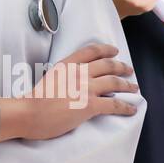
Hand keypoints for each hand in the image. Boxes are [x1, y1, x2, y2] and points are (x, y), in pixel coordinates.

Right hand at [0, 43, 139, 140]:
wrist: (29, 113)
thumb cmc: (35, 99)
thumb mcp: (49, 76)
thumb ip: (64, 73)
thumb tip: (76, 79)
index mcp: (67, 64)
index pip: (91, 51)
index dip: (106, 49)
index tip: (114, 51)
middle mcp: (79, 73)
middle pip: (107, 65)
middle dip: (121, 67)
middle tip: (129, 70)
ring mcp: (85, 88)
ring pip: (114, 82)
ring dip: (128, 85)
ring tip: (134, 87)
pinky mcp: (90, 105)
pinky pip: (114, 104)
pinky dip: (126, 107)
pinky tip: (132, 108)